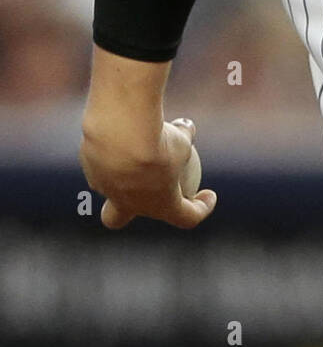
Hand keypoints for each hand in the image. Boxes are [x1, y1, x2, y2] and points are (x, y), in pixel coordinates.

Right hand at [79, 116, 215, 230]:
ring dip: (119, 167)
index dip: (201, 209)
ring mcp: (104, 185)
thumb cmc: (159, 141)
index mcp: (160, 204)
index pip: (187, 216)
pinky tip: (119, 129)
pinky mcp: (90, 165)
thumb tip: (187, 128)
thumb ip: (184, 136)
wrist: (122, 131)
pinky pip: (100, 158)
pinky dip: (111, 147)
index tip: (209, 195)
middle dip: (124, 212)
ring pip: (107, 181)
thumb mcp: (181, 137)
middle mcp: (127, 201)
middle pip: (117, 218)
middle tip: (133, 192)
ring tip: (131, 143)